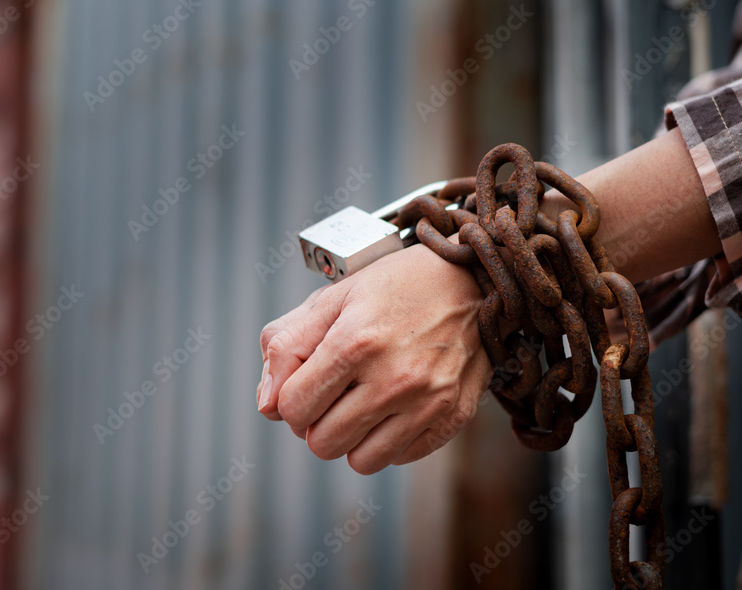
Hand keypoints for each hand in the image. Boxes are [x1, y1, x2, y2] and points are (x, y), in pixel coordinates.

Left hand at [257, 244, 492, 474]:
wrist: (474, 279)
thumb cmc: (396, 286)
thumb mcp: (334, 298)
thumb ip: (287, 346)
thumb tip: (267, 407)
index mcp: (355, 342)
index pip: (293, 408)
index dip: (291, 400)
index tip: (308, 382)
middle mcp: (392, 377)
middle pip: (322, 443)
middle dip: (319, 422)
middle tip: (337, 393)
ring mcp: (427, 401)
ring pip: (361, 461)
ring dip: (354, 437)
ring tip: (366, 402)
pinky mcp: (452, 415)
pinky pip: (401, 457)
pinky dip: (391, 439)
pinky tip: (398, 404)